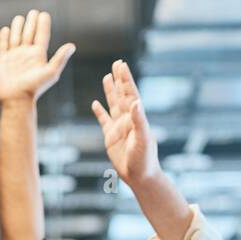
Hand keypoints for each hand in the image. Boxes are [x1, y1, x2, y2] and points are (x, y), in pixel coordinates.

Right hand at [0, 10, 74, 104]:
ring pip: (16, 37)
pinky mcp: (2, 61)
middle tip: (33, 12)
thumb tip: (72, 46)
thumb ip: (60, 58)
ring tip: (20, 18)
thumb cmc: (34, 88)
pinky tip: (6, 30)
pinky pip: (3, 46)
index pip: (41, 35)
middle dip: (31, 22)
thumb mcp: (50, 72)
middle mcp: (26, 54)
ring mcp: (14, 57)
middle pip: (29, 33)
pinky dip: (4, 37)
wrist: (16, 99)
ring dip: (18, 26)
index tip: (44, 14)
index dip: (43, 24)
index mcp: (38, 55)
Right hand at [92, 59, 159, 187]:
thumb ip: (139, 120)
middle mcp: (128, 119)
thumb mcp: (143, 139)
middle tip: (116, 63)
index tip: (121, 65)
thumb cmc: (144, 159)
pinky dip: (100, 111)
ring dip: (110, 91)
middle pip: (122, 94)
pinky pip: (104, 120)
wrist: (139, 176)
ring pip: (113, 104)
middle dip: (119, 79)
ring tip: (107, 77)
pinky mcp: (110, 137)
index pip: (130, 93)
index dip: (125, 79)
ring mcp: (118, 127)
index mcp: (136, 117)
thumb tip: (135, 102)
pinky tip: (95, 103)